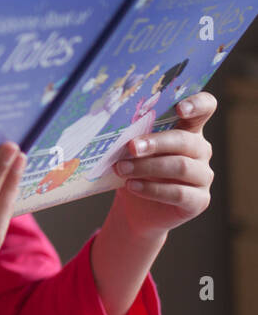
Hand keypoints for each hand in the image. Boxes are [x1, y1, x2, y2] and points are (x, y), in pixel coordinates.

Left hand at [110, 92, 215, 235]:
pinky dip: (152, 189)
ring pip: (181, 167)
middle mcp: (200, 150)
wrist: (135, 209)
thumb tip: (109, 127)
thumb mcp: (131, 151)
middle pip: (185, 140)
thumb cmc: (134, 170)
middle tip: (130, 147)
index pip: (205, 108)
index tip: (180, 108)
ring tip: (121, 169)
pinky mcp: (199, 200)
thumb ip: (131, 137)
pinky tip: (132, 186)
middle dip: (156, 142)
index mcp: (187, 130)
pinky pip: (180, 193)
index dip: (198, 104)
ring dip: (147, 167)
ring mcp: (203, 176)